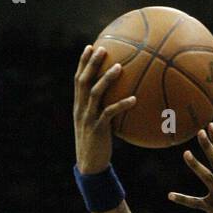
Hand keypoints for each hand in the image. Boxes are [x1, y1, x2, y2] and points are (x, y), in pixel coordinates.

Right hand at [73, 44, 136, 174]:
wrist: (89, 166)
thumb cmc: (96, 145)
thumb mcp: (96, 125)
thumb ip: (102, 110)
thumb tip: (121, 99)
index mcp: (78, 106)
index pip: (78, 79)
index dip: (82, 62)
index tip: (90, 46)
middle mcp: (80, 109)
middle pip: (84, 81)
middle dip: (92, 63)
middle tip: (102, 48)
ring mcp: (88, 118)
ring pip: (95, 93)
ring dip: (107, 79)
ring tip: (119, 67)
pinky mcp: (98, 129)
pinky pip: (110, 113)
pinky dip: (121, 105)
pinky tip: (134, 99)